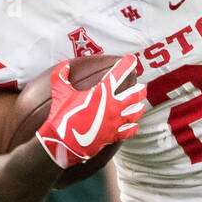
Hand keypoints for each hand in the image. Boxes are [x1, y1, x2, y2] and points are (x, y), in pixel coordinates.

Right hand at [36, 55, 145, 169]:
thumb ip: (61, 75)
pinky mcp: (112, 136)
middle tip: (142, 87)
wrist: (64, 142)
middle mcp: (113, 106)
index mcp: (102, 93)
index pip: (118, 74)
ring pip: (134, 114)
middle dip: (140, 90)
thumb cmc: (61, 115)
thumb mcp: (59, 90)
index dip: (126, 64)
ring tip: (142, 105)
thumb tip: (65, 65)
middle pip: (134, 96)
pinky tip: (135, 126)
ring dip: (139, 108)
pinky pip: (127, 131)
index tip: (132, 59)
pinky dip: (133, 128)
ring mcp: (115, 122)